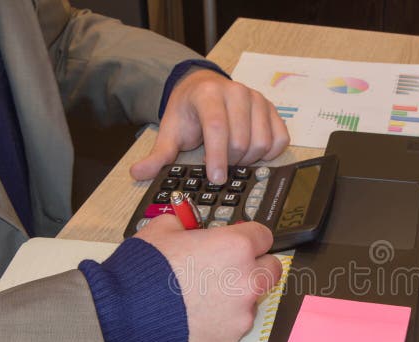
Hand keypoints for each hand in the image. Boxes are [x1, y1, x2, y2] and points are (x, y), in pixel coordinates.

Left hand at [131, 69, 289, 183]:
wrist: (203, 87)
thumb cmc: (189, 111)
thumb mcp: (170, 130)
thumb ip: (158, 154)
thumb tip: (138, 173)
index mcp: (208, 94)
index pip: (217, 127)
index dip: (217, 156)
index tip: (216, 177)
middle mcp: (236, 92)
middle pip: (241, 140)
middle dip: (230, 161)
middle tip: (218, 163)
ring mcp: (257, 99)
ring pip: (261, 142)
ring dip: (248, 159)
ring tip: (233, 157)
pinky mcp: (272, 109)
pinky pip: (280, 139)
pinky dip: (268, 153)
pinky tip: (252, 154)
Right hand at [135, 216, 282, 341]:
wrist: (124, 317)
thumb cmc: (142, 273)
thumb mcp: (161, 231)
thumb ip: (185, 224)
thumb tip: (188, 225)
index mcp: (235, 247)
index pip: (263, 235)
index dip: (248, 237)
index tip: (239, 241)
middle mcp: (247, 280)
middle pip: (271, 268)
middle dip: (254, 265)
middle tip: (228, 268)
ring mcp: (241, 312)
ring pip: (253, 299)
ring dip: (238, 295)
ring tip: (203, 296)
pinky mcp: (231, 339)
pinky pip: (236, 324)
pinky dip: (223, 320)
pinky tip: (196, 316)